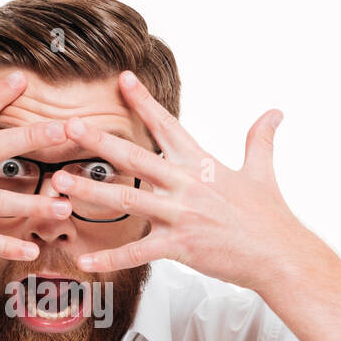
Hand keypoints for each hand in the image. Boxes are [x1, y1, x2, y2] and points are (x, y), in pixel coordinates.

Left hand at [51, 70, 299, 290]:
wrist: (280, 254)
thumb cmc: (269, 217)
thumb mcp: (262, 171)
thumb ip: (260, 140)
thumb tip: (274, 113)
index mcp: (201, 163)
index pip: (167, 124)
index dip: (143, 101)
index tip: (123, 79)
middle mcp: (186, 185)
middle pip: (135, 156)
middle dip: (99, 140)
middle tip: (68, 126)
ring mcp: (180, 216)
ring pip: (127, 199)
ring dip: (90, 191)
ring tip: (59, 183)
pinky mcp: (179, 246)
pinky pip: (137, 253)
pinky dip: (110, 259)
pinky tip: (85, 262)